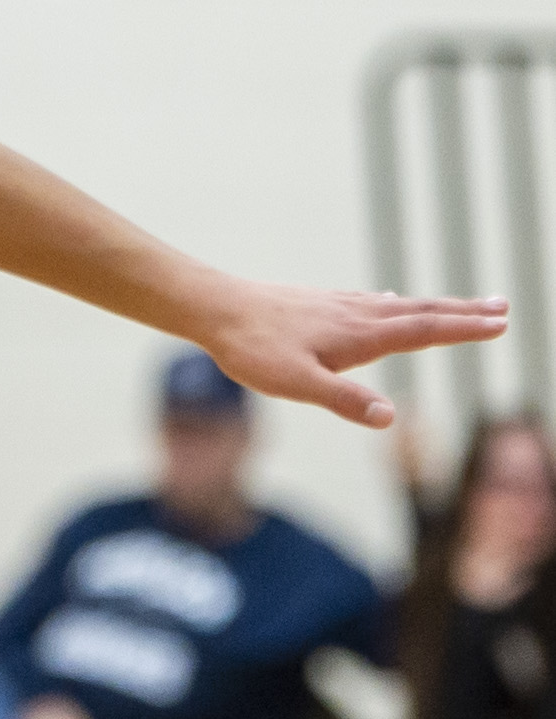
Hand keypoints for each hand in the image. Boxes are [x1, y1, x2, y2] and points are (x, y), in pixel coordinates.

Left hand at [195, 282, 506, 427]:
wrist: (213, 308)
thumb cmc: (251, 349)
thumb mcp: (295, 383)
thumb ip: (343, 399)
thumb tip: (388, 418)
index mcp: (359, 335)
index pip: (423, 330)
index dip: (463, 329)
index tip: (500, 324)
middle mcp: (355, 314)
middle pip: (421, 311)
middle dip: (463, 312)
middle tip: (504, 308)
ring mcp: (337, 306)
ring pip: (398, 304)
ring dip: (436, 305)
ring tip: (464, 306)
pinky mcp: (319, 303)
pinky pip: (369, 301)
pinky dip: (395, 302)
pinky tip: (391, 301)